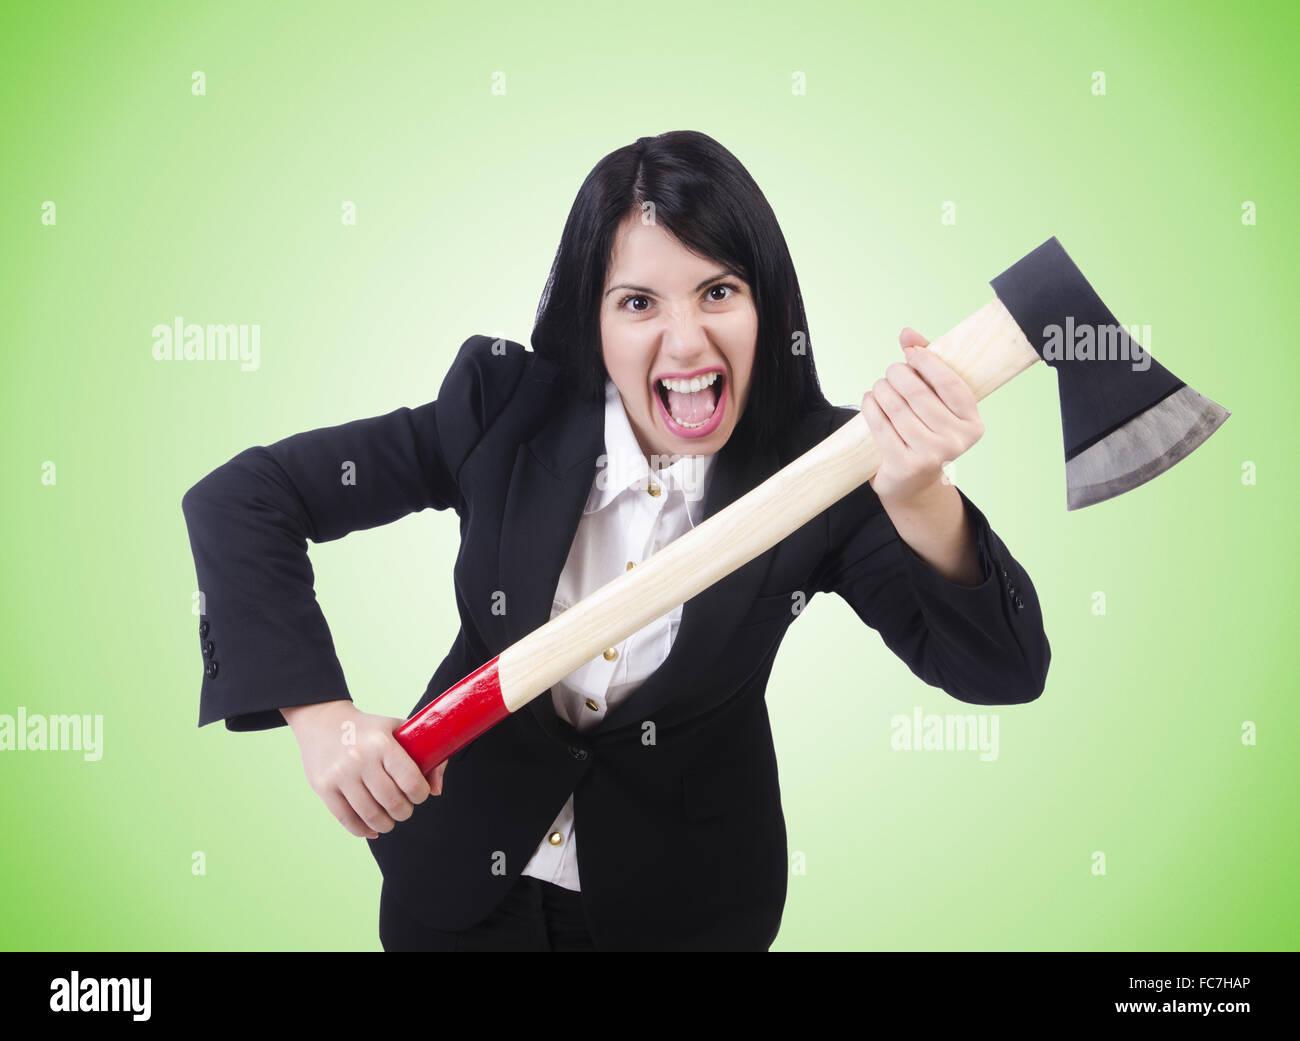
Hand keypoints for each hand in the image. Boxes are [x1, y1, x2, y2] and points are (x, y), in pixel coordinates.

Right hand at [280, 700, 446, 838]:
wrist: (322, 721)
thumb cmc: (370, 729)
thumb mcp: (399, 729)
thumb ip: (426, 755)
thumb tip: (436, 791)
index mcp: (382, 742)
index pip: (410, 780)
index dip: (421, 794)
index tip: (420, 793)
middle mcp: (360, 758)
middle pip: (392, 802)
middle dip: (404, 811)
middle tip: (405, 808)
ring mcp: (339, 774)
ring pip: (370, 815)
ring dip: (386, 824)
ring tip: (389, 820)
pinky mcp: (323, 787)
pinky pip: (347, 820)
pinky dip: (363, 830)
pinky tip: (371, 828)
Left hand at [861, 327, 984, 505]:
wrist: (912, 484)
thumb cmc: (925, 432)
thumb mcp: (935, 402)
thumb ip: (927, 365)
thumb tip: (908, 333)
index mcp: (972, 423)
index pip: (950, 384)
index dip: (928, 362)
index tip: (910, 353)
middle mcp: (956, 441)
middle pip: (919, 394)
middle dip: (899, 375)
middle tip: (891, 373)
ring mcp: (932, 455)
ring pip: (897, 408)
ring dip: (882, 390)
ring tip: (879, 387)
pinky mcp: (905, 465)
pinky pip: (882, 426)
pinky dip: (871, 407)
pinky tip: (869, 400)